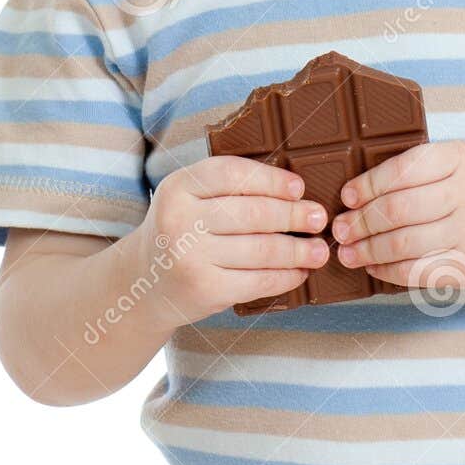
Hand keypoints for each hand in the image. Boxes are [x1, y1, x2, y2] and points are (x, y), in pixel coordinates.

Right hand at [143, 154, 329, 323]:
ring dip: (299, 250)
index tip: (299, 187)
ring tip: (320, 249)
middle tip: (319, 217)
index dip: (272, 180)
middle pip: (253, 214)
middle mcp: (179, 220)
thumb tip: (293, 188)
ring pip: (261, 250)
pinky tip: (300, 272)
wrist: (144, 283)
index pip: (233, 175)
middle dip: (294, 216)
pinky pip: (257, 281)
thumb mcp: (188, 198)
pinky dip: (285, 277)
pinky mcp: (205, 289)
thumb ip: (226, 187)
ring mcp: (190, 257)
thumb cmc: (180, 231)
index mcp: (178, 187)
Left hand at [329, 140, 464, 293]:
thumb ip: (417, 170)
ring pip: (404, 242)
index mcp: (463, 156)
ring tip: (347, 252)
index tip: (346, 197)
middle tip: (339, 229)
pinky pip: (417, 270)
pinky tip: (373, 267)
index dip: (368, 185)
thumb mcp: (458, 165)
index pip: (403, 169)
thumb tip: (355, 192)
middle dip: (361, 221)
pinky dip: (387, 270)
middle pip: (399, 208)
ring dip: (368, 250)